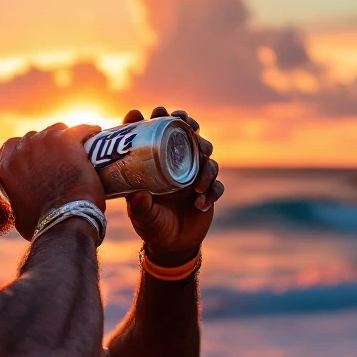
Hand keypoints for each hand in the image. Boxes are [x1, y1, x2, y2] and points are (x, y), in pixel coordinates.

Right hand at [0, 123, 105, 239]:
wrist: (64, 220)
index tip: (38, 158)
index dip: (28, 152)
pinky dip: (88, 130)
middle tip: (60, 157)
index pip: (13, 146)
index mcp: (6, 164)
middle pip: (36, 137)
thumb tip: (23, 204)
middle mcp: (22, 147)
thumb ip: (17, 200)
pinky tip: (95, 133)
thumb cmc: (42, 223)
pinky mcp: (68, 140)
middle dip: (46, 145)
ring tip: (77, 146)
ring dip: (64, 136)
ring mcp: (45, 141)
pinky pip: (81, 128)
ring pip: (57, 130)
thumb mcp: (18, 213)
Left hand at [123, 106, 222, 265]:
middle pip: (190, 135)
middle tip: (191, 129)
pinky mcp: (209, 192)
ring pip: (209, 158)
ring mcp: (195, 176)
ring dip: (205, 167)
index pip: (161, 131)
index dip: (162, 118)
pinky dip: (211, 192)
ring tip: (196, 185)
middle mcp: (178, 165)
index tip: (159, 111)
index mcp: (158, 162)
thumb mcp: (141, 216)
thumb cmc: (150, 224)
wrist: (171, 246)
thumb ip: (139, 207)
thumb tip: (139, 196)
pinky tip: (199, 204)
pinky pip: (217, 185)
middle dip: (192, 128)